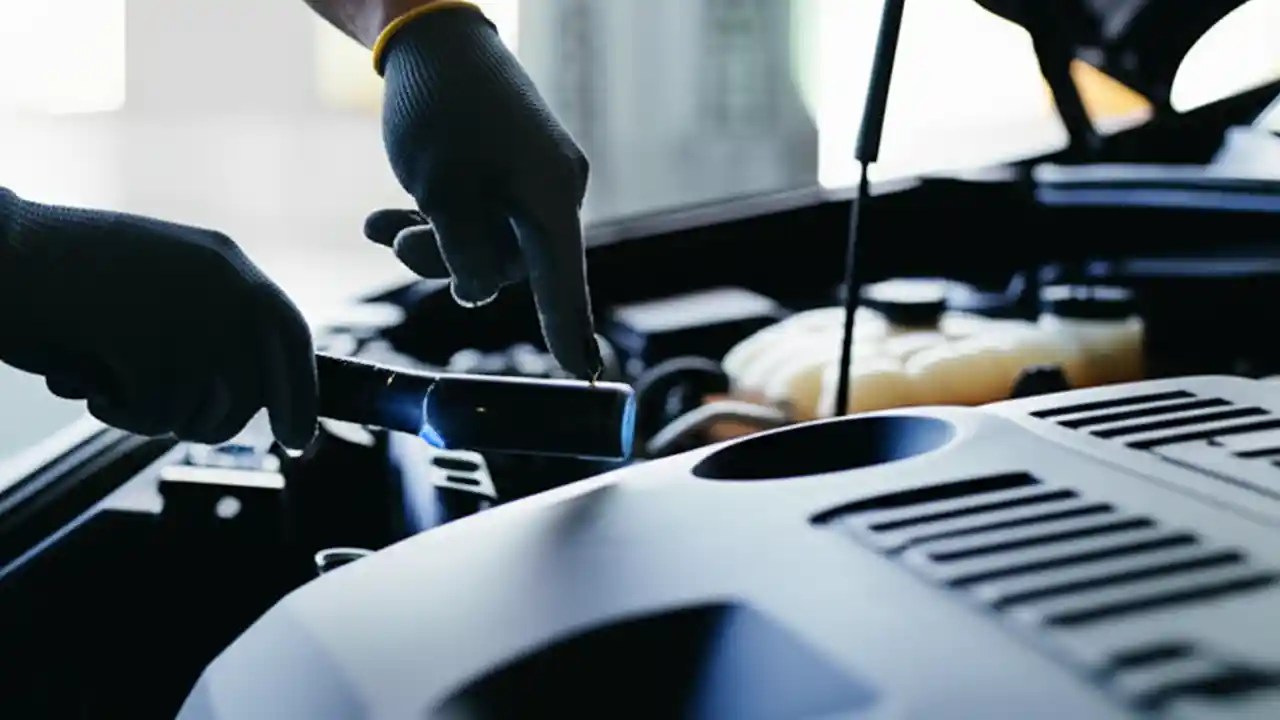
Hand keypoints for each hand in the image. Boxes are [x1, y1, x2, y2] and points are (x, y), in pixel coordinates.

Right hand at [0, 189, 316, 448]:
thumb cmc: (63, 274)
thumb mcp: (158, 283)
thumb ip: (208, 322)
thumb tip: (251, 391)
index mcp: (227, 262)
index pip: (291, 335)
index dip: (300, 393)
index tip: (298, 438)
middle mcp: (223, 284)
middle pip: (251, 391)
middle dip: (212, 422)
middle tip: (161, 416)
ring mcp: (192, 312)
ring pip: (204, 410)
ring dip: (153, 415)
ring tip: (109, 380)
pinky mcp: (153, 342)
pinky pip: (157, 414)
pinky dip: (118, 413)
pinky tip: (86, 380)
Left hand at [365, 4, 601, 378]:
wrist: (435, 36)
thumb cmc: (440, 108)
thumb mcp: (440, 190)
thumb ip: (461, 254)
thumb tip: (475, 296)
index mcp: (549, 197)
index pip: (564, 281)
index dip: (569, 330)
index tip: (584, 374)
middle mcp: (553, 192)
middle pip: (510, 264)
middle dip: (447, 262)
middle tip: (391, 241)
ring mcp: (533, 180)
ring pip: (487, 241)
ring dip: (431, 241)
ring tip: (378, 224)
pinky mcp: (510, 170)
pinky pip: (481, 213)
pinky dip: (438, 219)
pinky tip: (389, 214)